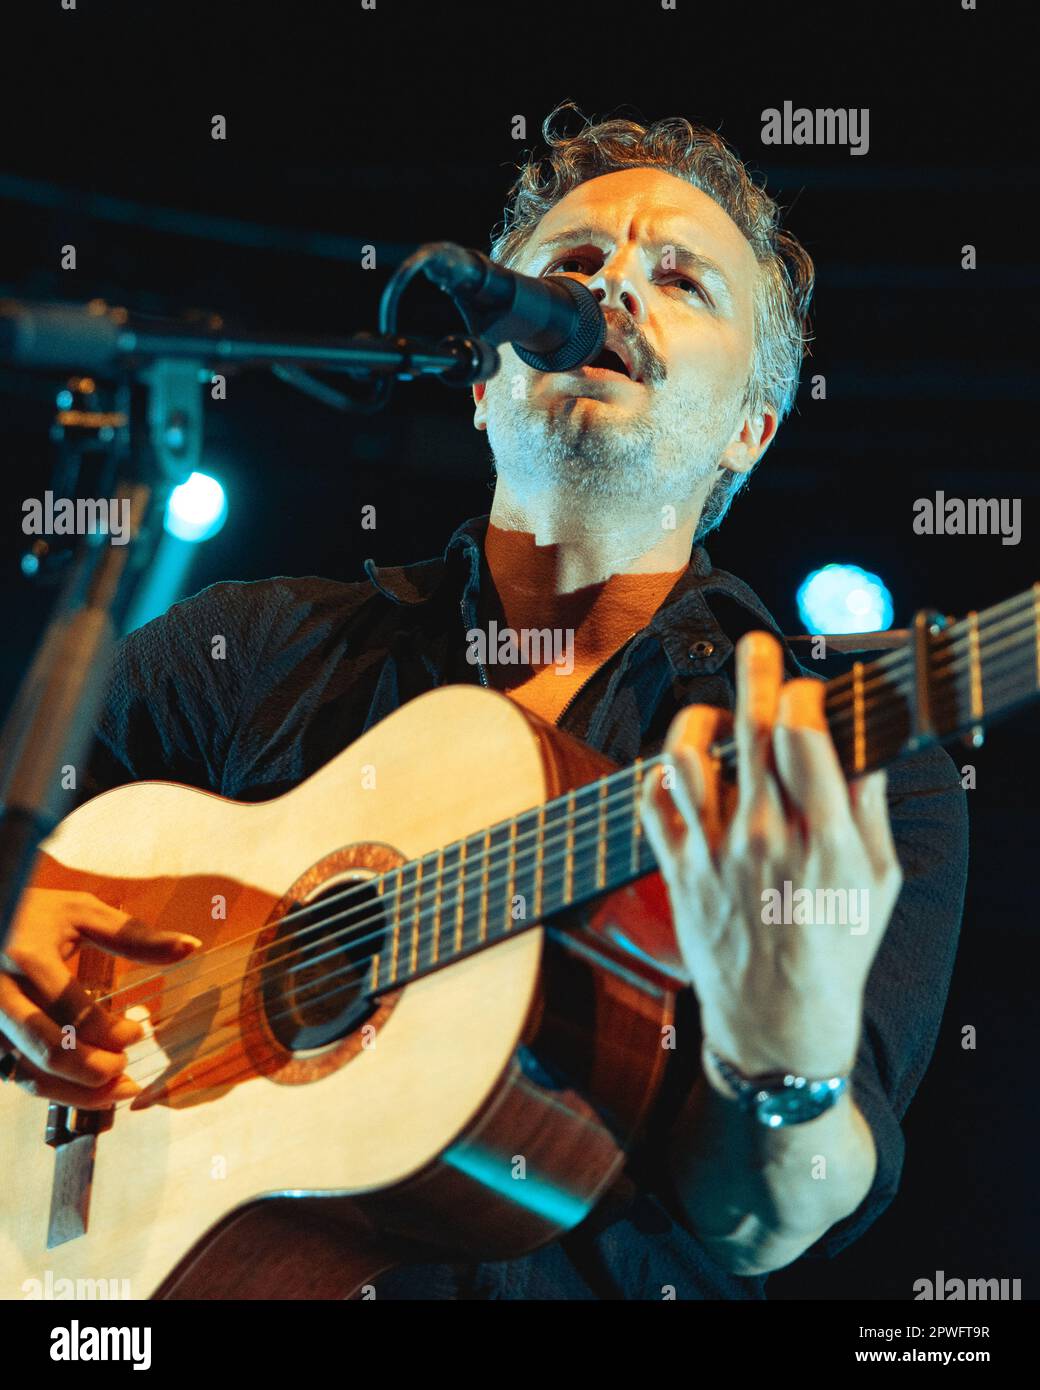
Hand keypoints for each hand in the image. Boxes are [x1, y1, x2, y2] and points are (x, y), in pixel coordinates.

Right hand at [0, 888, 200, 1106]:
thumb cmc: (35, 915)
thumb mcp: (81, 912)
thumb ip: (132, 935)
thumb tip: (191, 946)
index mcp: (27, 956)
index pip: (73, 1008)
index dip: (111, 1030)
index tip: (140, 1031)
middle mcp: (0, 993)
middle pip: (49, 1049)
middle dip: (95, 1069)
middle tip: (127, 1068)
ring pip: (30, 1073)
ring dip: (76, 1092)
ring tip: (118, 1090)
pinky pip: (17, 1076)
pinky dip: (54, 1089)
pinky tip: (86, 1088)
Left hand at [641, 631, 902, 1077]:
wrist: (778, 1025)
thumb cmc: (835, 953)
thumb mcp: (878, 883)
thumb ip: (868, 810)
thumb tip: (863, 747)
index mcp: (822, 837)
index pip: (804, 732)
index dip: (804, 694)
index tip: (808, 690)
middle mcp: (763, 836)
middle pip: (750, 728)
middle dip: (756, 672)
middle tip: (758, 646)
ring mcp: (713, 853)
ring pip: (687, 757)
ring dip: (696, 720)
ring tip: (710, 711)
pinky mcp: (677, 872)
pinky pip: (650, 805)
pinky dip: (656, 776)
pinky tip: (675, 769)